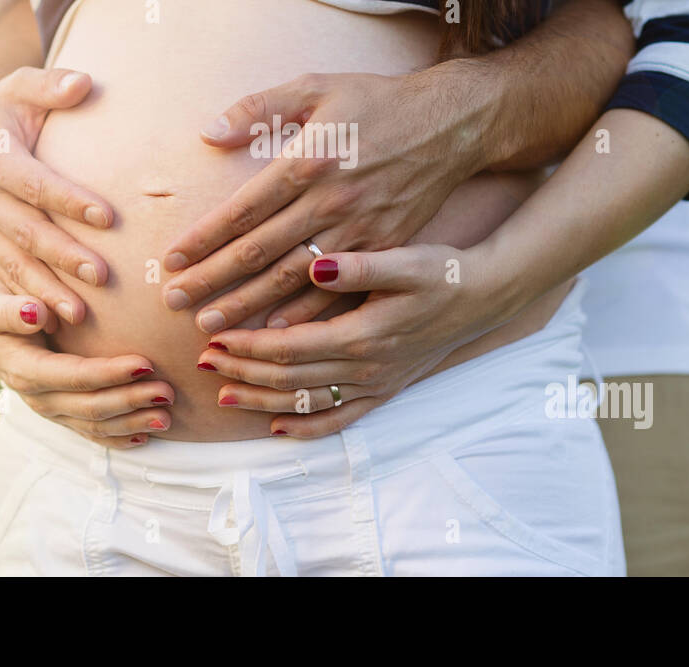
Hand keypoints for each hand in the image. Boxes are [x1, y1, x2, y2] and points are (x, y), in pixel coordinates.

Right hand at [0, 66, 113, 323]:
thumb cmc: (5, 108)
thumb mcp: (21, 85)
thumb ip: (51, 85)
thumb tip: (84, 83)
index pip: (36, 183)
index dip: (70, 200)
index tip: (107, 216)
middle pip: (27, 231)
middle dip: (64, 255)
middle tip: (103, 275)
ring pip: (14, 264)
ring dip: (47, 291)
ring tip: (81, 315)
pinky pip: (7, 279)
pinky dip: (31, 303)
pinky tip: (59, 324)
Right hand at [0, 280, 174, 448]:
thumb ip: (11, 309)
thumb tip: (35, 311)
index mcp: (25, 369)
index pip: (73, 375)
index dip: (109, 373)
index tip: (144, 363)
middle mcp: (39, 397)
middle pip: (90, 406)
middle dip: (130, 400)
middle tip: (167, 391)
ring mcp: (51, 411)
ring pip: (95, 425)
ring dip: (132, 422)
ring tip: (167, 417)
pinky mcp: (62, 415)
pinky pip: (92, 434)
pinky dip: (120, 437)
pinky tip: (146, 436)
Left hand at [160, 67, 488, 331]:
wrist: (452, 124)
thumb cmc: (377, 101)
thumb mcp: (317, 85)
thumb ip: (259, 107)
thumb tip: (210, 133)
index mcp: (308, 162)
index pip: (242, 210)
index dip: (203, 238)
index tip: (170, 261)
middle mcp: (331, 201)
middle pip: (259, 251)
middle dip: (212, 280)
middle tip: (173, 303)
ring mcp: (359, 229)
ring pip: (292, 278)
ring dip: (248, 304)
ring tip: (210, 326)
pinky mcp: (384, 247)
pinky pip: (336, 289)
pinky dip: (303, 313)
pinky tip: (274, 330)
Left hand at [196, 241, 519, 437]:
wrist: (484, 297)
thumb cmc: (443, 272)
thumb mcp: (406, 260)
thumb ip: (359, 266)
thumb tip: (316, 266)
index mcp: (363, 335)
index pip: (289, 347)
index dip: (247, 344)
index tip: (213, 335)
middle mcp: (366, 368)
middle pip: (289, 378)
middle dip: (243, 370)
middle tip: (203, 360)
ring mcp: (376, 385)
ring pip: (307, 402)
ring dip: (262, 399)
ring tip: (224, 393)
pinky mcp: (385, 390)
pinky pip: (339, 420)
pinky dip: (305, 428)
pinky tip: (276, 428)